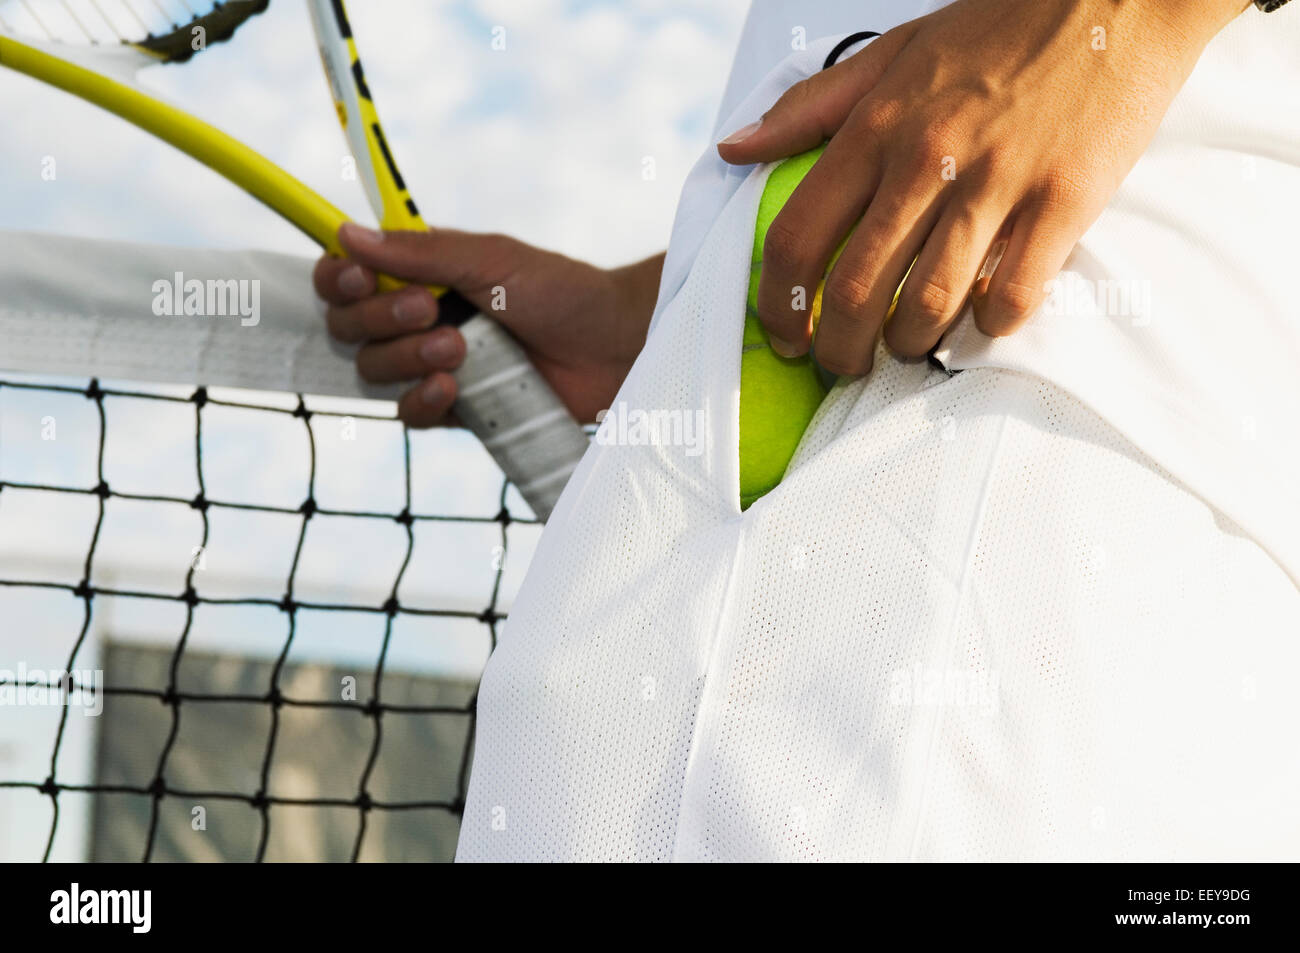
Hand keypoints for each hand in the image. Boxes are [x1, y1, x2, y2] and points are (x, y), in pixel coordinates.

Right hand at [313, 224, 660, 426]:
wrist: (613, 348)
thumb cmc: (561, 292)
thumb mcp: (491, 260)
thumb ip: (420, 252)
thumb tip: (346, 234)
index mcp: (420, 273)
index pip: (347, 276)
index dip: (339, 280)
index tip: (361, 278)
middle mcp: (417, 319)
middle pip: (349, 326)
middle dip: (379, 318)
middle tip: (431, 309)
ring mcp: (432, 366)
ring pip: (374, 371)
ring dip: (406, 358)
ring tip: (459, 349)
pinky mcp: (455, 409)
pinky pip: (409, 414)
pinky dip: (421, 401)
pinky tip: (453, 389)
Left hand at [717, 0, 1248, 374]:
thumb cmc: (997, 27)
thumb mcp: (892, 53)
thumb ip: (809, 108)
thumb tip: (733, 150)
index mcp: (876, 127)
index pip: (798, 238)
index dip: (778, 306)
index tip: (784, 337)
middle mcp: (925, 160)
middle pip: (856, 291)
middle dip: (839, 350)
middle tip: (843, 363)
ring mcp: (997, 183)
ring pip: (930, 305)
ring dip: (909, 345)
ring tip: (906, 345)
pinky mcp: (1063, 202)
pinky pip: (1012, 297)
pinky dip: (988, 326)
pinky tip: (982, 317)